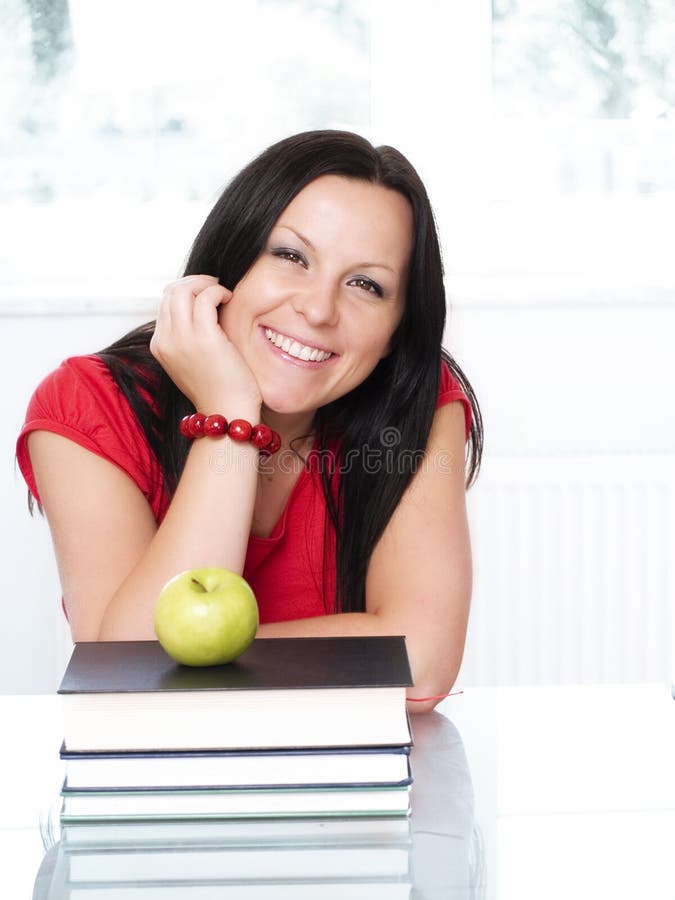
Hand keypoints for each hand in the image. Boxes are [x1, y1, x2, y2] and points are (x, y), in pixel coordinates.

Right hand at [150, 275, 261, 414]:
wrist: (227, 413)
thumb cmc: (218, 389)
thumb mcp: (192, 362)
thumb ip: (187, 338)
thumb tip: (200, 309)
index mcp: (159, 346)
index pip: (164, 303)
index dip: (186, 292)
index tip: (205, 295)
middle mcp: (165, 341)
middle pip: (170, 292)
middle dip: (194, 282)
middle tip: (215, 288)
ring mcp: (182, 339)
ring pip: (183, 290)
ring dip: (205, 284)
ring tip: (222, 293)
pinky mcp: (203, 338)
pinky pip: (205, 297)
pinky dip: (218, 292)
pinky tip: (229, 299)